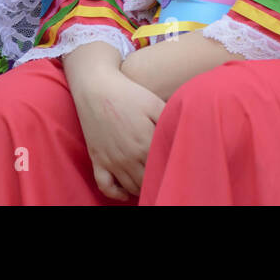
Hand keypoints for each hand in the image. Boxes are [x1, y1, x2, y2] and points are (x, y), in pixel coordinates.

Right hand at [71, 64, 164, 200]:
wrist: (95, 86)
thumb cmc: (128, 93)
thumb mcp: (154, 102)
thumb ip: (169, 122)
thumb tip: (183, 136)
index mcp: (145, 144)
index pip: (162, 169)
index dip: (170, 171)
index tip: (177, 169)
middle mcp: (129, 157)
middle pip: (148, 182)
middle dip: (158, 182)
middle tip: (165, 177)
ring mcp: (111, 161)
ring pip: (130, 187)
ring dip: (141, 189)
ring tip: (150, 184)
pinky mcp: (97, 160)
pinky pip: (105, 187)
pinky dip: (116, 194)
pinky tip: (126, 192)